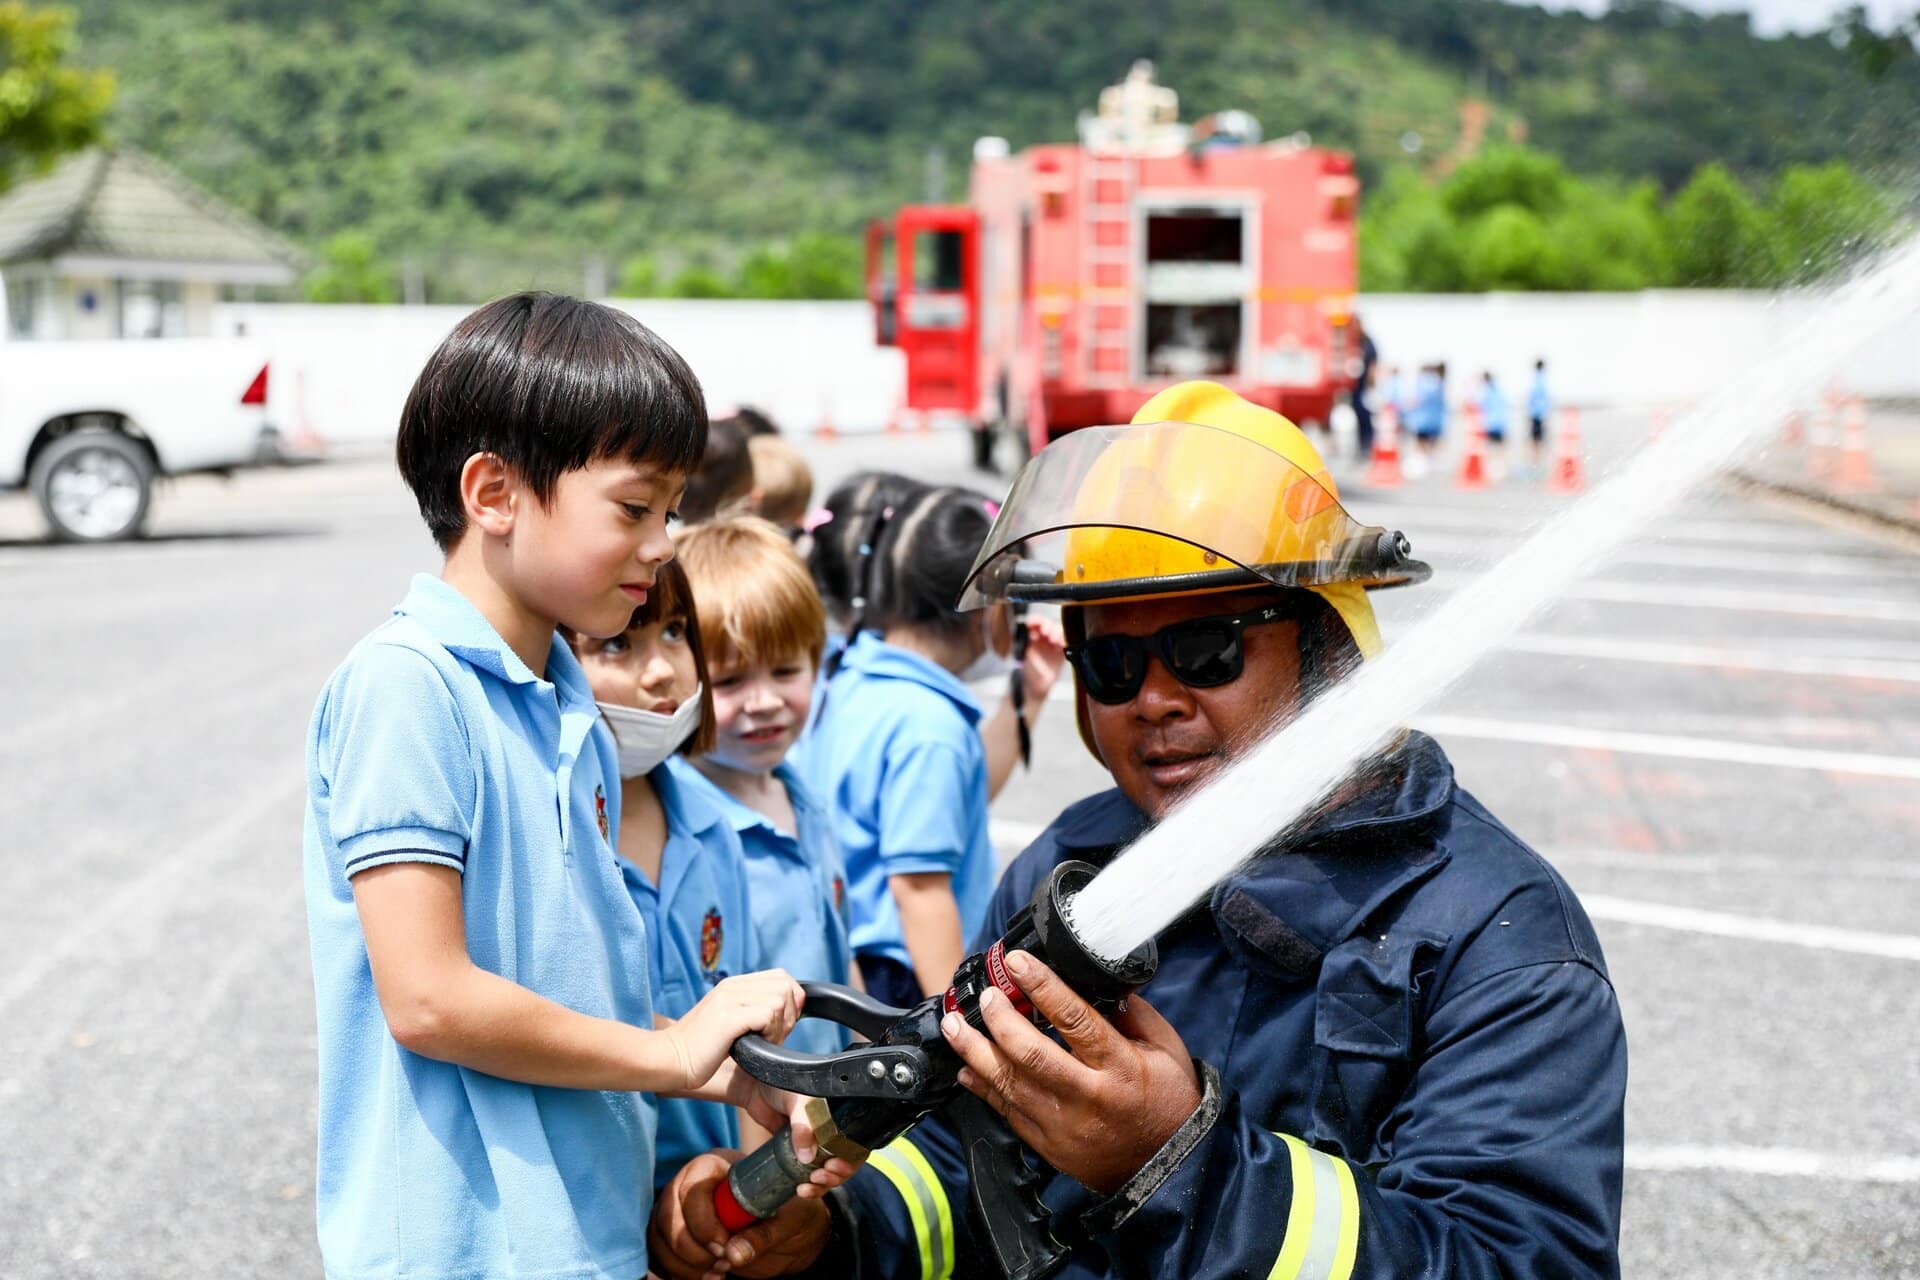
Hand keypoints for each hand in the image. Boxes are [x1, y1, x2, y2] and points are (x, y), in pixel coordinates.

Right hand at [649, 1150, 835, 1279]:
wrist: (793, 1235)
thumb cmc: (792, 1215)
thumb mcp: (789, 1220)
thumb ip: (763, 1234)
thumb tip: (733, 1253)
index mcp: (718, 1167)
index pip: (693, 1187)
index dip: (702, 1221)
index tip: (724, 1247)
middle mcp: (691, 1185)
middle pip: (667, 1213)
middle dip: (689, 1247)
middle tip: (722, 1264)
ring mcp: (680, 1211)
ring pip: (659, 1237)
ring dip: (683, 1265)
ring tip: (718, 1274)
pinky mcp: (677, 1237)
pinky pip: (660, 1256)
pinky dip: (677, 1273)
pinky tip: (706, 1279)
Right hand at [665, 971, 803, 1090]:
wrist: (671, 1059)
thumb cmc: (703, 1048)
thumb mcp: (729, 1020)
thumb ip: (752, 1009)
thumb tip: (789, 1012)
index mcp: (734, 984)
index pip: (781, 977)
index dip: (791, 999)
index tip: (783, 1024)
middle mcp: (732, 986)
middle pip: (785, 986)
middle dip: (790, 1014)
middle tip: (774, 1036)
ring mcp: (729, 999)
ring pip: (779, 1000)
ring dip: (779, 1027)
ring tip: (763, 1042)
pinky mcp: (727, 1017)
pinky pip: (767, 1015)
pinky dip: (770, 1033)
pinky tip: (756, 1045)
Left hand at [693, 1067, 857, 1191]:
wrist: (754, 1088)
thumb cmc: (781, 1085)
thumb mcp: (797, 1101)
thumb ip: (803, 1126)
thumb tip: (807, 1157)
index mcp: (840, 1115)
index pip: (857, 1144)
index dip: (851, 1160)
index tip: (835, 1166)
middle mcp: (832, 1130)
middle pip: (845, 1162)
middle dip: (836, 1176)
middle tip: (820, 1177)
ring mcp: (816, 1143)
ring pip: (829, 1172)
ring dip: (823, 1185)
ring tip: (808, 1187)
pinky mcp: (799, 1152)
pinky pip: (811, 1174)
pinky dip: (810, 1186)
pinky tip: (801, 1189)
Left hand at [940, 949, 1199, 1194]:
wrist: (1166, 1169)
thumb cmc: (1169, 1101)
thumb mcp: (1166, 1050)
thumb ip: (1134, 1014)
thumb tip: (1102, 982)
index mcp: (1120, 1066)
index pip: (1075, 1019)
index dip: (1042, 986)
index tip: (1017, 963)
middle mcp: (1088, 1097)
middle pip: (1032, 1053)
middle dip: (1000, 1019)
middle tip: (985, 996)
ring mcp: (1064, 1125)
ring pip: (1010, 1084)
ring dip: (976, 1052)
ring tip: (955, 1026)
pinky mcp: (1048, 1146)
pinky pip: (1008, 1113)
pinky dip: (984, 1088)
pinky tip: (966, 1068)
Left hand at [1018, 617, 1066, 704]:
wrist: (1032, 689)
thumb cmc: (1023, 673)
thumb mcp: (1021, 656)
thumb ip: (1023, 642)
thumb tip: (1027, 630)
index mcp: (1028, 636)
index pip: (1033, 621)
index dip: (1037, 621)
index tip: (1039, 626)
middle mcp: (1040, 637)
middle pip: (1047, 624)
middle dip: (1048, 626)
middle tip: (1048, 634)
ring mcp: (1050, 644)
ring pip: (1057, 631)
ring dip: (1057, 633)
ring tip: (1055, 641)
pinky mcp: (1060, 652)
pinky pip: (1066, 642)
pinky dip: (1065, 641)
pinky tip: (1061, 646)